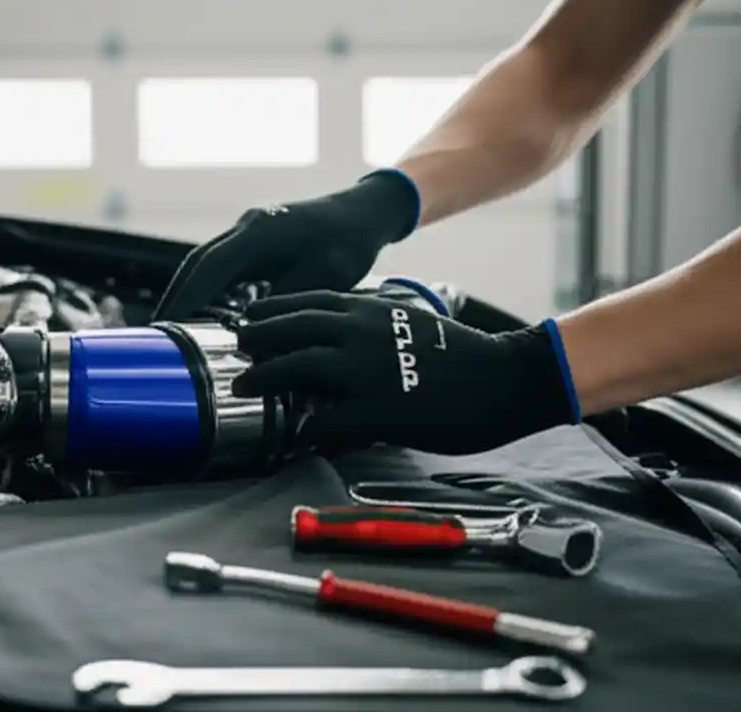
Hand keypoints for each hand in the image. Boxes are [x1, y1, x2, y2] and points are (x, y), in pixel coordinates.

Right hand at [154, 170, 419, 319]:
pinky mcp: (255, 239)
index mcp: (259, 233)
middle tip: (159, 335)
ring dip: (189, 292)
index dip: (185, 298)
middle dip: (176, 297)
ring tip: (176, 329)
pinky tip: (207, 314)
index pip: (208, 268)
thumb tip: (255, 332)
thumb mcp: (323, 277)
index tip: (168, 327)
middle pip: (197, 263)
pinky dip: (209, 288)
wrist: (364, 213)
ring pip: (206, 263)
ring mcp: (249, 230)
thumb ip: (285, 301)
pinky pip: (223, 264)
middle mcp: (246, 227)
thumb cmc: (348, 242)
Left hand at [232, 292, 579, 454]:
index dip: (269, 312)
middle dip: (256, 340)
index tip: (247, 320)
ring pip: (296, 367)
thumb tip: (338, 337)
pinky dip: (304, 429)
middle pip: (288, 330)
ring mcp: (365, 370)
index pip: (303, 303)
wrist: (503, 377)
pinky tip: (294, 436)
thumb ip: (369, 325)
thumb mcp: (406, 322)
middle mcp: (359, 332)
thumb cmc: (458, 353)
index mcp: (367, 309)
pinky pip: (325, 422)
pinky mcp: (377, 410)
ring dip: (265, 377)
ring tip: (246, 385)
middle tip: (237, 352)